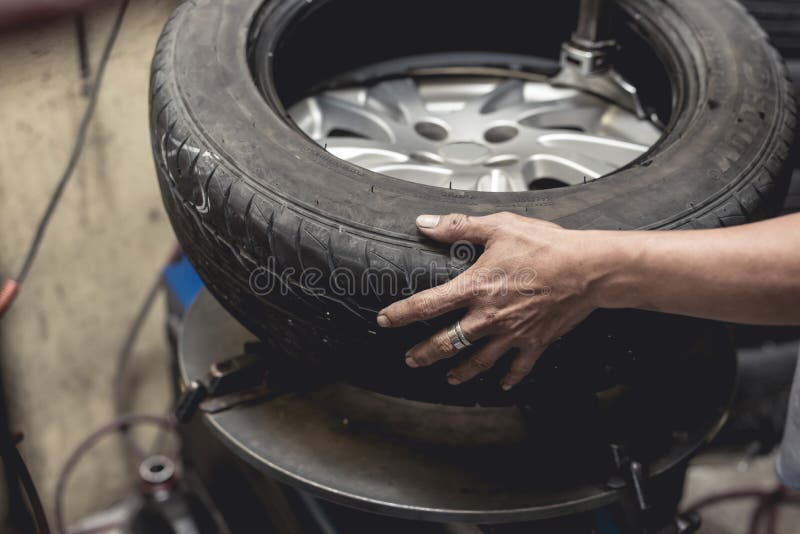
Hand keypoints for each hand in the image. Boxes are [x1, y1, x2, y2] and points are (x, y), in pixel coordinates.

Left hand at [377, 212, 605, 389]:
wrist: (588, 270)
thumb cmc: (546, 246)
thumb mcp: (499, 228)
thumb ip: (458, 227)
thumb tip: (425, 224)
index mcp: (475, 288)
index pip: (426, 305)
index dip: (400, 314)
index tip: (384, 321)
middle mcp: (488, 317)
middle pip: (445, 343)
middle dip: (423, 354)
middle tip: (410, 360)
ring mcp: (511, 334)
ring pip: (476, 362)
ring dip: (459, 372)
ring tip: (447, 378)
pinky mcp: (534, 343)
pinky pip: (517, 369)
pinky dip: (508, 379)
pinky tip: (501, 385)